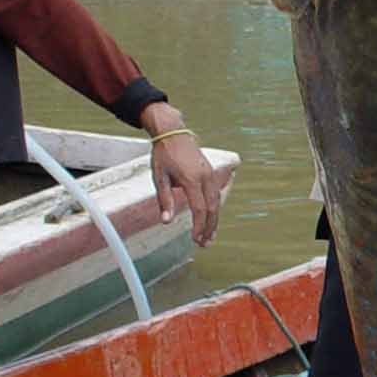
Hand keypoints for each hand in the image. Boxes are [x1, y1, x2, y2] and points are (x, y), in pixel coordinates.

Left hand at [140, 109, 223, 246]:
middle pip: (212, 208)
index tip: (195, 239)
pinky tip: (210, 219)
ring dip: (213, 221)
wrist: (174, 133)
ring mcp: (210, 174)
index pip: (199, 208)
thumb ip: (165, 200)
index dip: (198, 226)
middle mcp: (205, 177)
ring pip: (217, 202)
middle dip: (209, 228)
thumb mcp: (160, 177)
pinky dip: (214, 209)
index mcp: (192, 179)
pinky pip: (216, 195)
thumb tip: (166, 221)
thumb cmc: (164, 155)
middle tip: (204, 244)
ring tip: (209, 237)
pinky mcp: (210, 173)